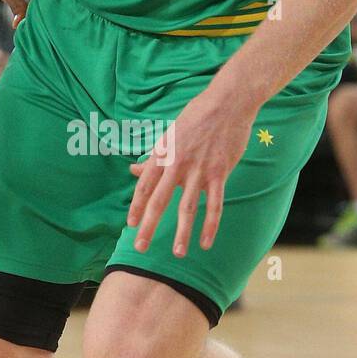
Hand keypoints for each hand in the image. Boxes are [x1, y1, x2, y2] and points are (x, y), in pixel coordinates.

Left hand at [126, 92, 251, 256]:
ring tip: (178, 254)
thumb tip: (133, 170)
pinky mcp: (220, 173)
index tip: (130, 225)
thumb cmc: (196, 117)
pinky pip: (214, 205)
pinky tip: (206, 242)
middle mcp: (177, 164)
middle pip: (159, 201)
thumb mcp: (169, 134)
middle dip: (149, 226)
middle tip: (141, 247)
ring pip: (187, 208)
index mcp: (162, 154)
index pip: (144, 186)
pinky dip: (210, 225)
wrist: (226, 104)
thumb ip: (153, 157)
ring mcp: (199, 170)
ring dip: (182, 233)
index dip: (136, 206)